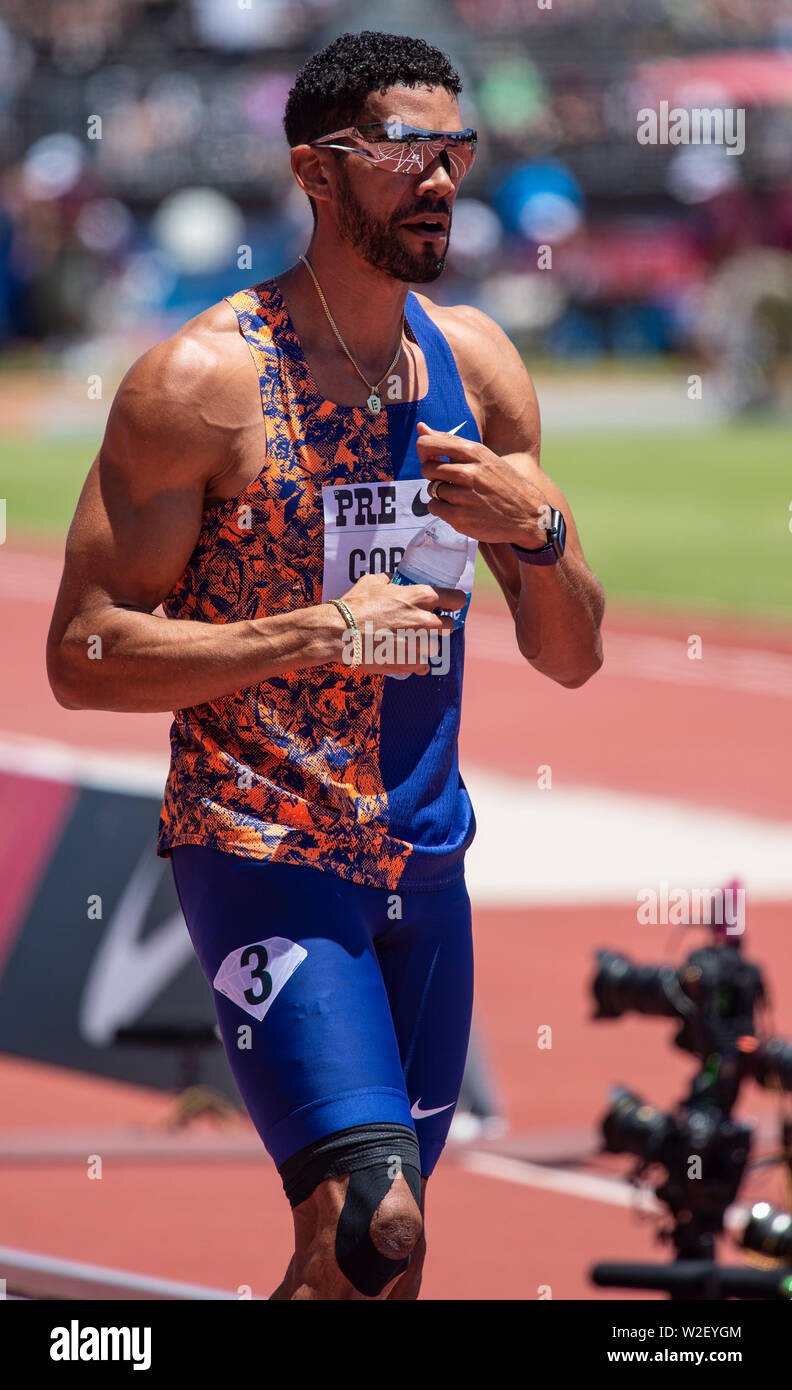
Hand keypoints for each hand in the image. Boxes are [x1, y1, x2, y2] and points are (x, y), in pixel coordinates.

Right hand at [333, 571, 465, 675]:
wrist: (340, 633)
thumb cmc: (355, 606)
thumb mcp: (372, 582)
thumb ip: (388, 580)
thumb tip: (390, 579)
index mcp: (421, 597)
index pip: (456, 599)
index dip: (454, 602)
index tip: (450, 605)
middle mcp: (426, 620)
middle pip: (450, 625)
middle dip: (440, 624)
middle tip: (425, 625)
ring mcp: (420, 644)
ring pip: (436, 646)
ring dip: (427, 644)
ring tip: (410, 643)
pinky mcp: (411, 663)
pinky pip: (424, 665)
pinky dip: (416, 663)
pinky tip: (405, 657)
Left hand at [415, 422, 551, 548]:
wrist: (528, 515)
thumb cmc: (504, 483)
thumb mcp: (484, 456)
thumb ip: (450, 442)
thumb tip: (420, 427)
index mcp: (474, 452)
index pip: (427, 443)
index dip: (424, 451)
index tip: (433, 458)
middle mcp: (468, 473)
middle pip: (427, 468)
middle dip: (434, 474)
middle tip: (453, 480)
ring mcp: (463, 496)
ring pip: (431, 489)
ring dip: (441, 494)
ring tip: (462, 496)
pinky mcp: (459, 518)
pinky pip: (434, 508)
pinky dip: (443, 509)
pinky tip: (461, 508)